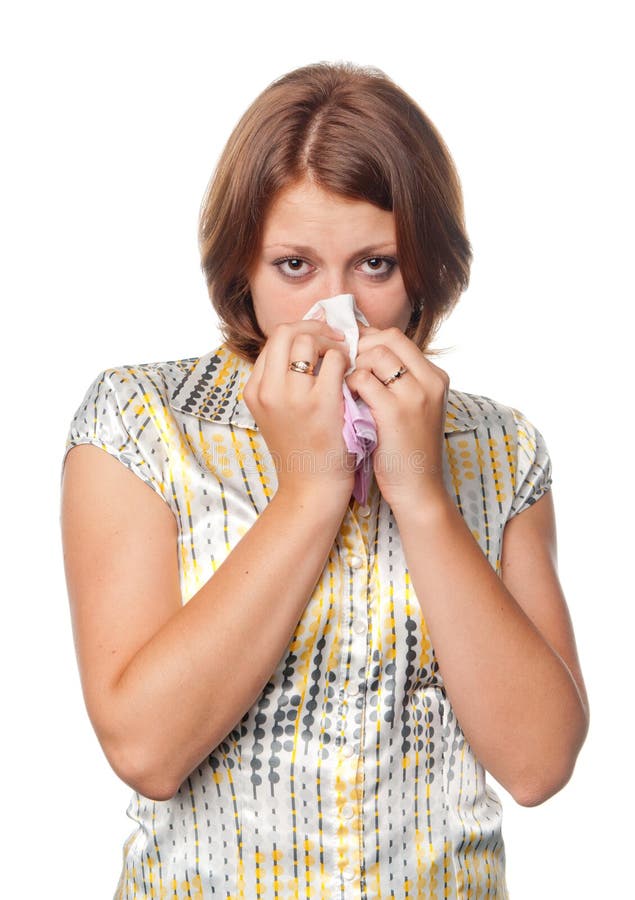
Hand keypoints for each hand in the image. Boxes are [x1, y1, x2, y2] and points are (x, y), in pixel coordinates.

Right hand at [243, 318, 355, 499]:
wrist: (311, 489)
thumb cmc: (302, 450)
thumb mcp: (277, 414)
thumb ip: (283, 381)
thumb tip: (306, 342)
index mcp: (255, 390)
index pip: (274, 340)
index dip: (301, 330)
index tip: (321, 337)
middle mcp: (269, 390)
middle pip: (288, 332)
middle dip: (316, 327)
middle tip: (336, 338)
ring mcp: (293, 396)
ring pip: (311, 341)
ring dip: (333, 343)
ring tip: (346, 358)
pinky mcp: (321, 404)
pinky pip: (336, 361)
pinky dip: (348, 361)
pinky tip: (354, 374)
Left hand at [345, 323, 451, 510]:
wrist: (418, 488)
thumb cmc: (407, 449)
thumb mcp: (412, 408)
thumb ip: (397, 381)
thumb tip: (363, 352)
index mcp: (435, 376)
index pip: (397, 337)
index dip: (368, 339)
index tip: (350, 351)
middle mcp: (430, 380)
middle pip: (387, 339)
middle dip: (359, 348)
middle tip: (343, 366)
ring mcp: (414, 395)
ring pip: (375, 355)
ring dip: (353, 366)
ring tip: (346, 386)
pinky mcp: (395, 412)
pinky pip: (362, 380)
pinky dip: (348, 385)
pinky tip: (346, 400)